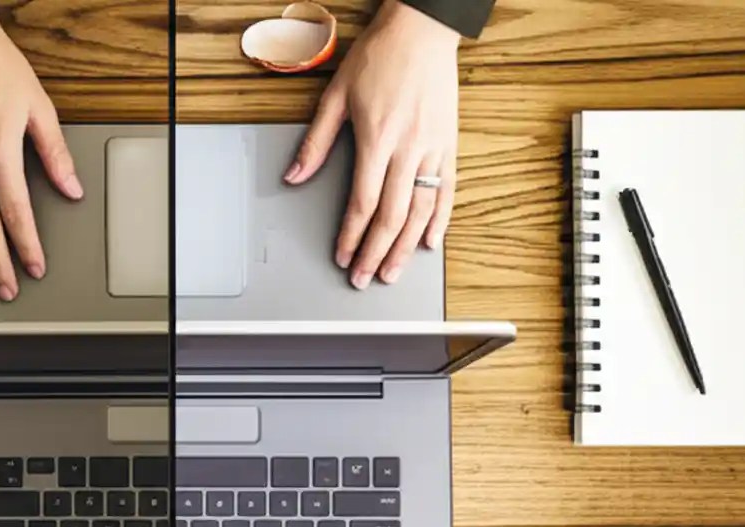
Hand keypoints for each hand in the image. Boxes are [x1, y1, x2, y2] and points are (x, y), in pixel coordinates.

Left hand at [285, 0, 459, 288]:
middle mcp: (408, 149)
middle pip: (392, 216)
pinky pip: (447, 190)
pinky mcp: (450, 144)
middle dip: (377, 253)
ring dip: (406, 247)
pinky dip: (440, 220)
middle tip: (365, 278)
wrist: (421, 30)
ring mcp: (433, 148)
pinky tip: (430, 242)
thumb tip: (294, 176)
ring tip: (393, 271)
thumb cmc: (378, 58)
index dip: (352, 237)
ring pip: (421, 211)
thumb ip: (315, 143)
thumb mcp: (335, 96)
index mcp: (377, 140)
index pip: (362, 203)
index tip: (343, 256)